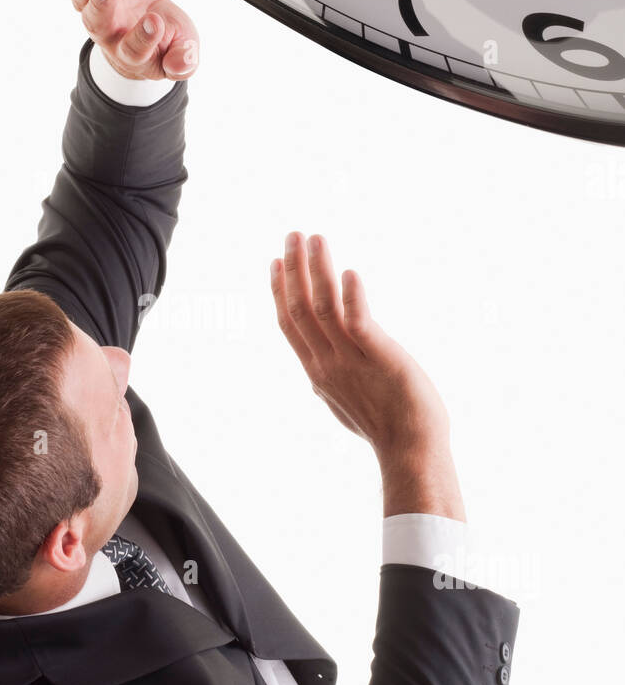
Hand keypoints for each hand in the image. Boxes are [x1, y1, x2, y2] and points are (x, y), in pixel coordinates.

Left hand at [70, 0, 198, 81]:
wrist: (152, 18)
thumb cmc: (167, 36)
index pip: (133, 49)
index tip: (155, 21)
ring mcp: (99, 8)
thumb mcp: (184, 48)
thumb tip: (182, 64)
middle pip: (99, 23)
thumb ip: (185, 60)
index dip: (143, 37)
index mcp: (133, 54)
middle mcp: (110, 33)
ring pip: (83, 0)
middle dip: (102, 5)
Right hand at [270, 233, 463, 517]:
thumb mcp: (343, 404)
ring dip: (318, 270)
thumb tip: (314, 382)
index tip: (275, 262)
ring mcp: (350, 361)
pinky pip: (358, 323)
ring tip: (316, 239)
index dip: (280, 290)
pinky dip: (352, 297)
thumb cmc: (383, 428)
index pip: (290, 324)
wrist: (410, 449)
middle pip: (300, 309)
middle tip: (292, 235)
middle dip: (294, 269)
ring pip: (323, 308)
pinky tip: (350, 273)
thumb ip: (327, 385)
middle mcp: (327, 363)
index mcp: (317, 371)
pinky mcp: (379, 358)